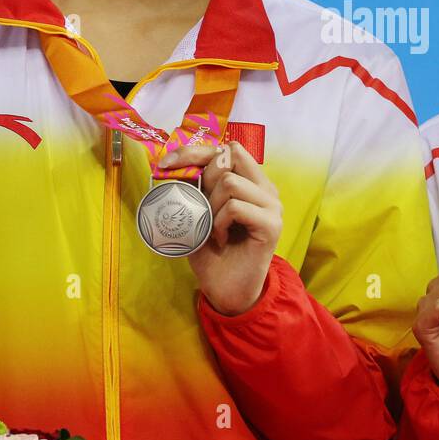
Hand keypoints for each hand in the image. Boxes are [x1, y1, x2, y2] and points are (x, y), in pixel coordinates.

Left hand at [158, 140, 282, 315]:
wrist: (227, 291)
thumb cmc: (212, 252)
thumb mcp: (196, 213)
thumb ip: (192, 188)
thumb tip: (171, 166)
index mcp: (251, 181)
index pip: (227, 148)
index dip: (195, 151)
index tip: (166, 164)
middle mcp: (265, 187)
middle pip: (229, 157)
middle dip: (203, 182)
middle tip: (202, 210)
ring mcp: (271, 205)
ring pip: (230, 182)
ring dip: (210, 207)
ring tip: (211, 228)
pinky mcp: (272, 224)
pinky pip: (236, 207)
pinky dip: (218, 223)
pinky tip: (219, 239)